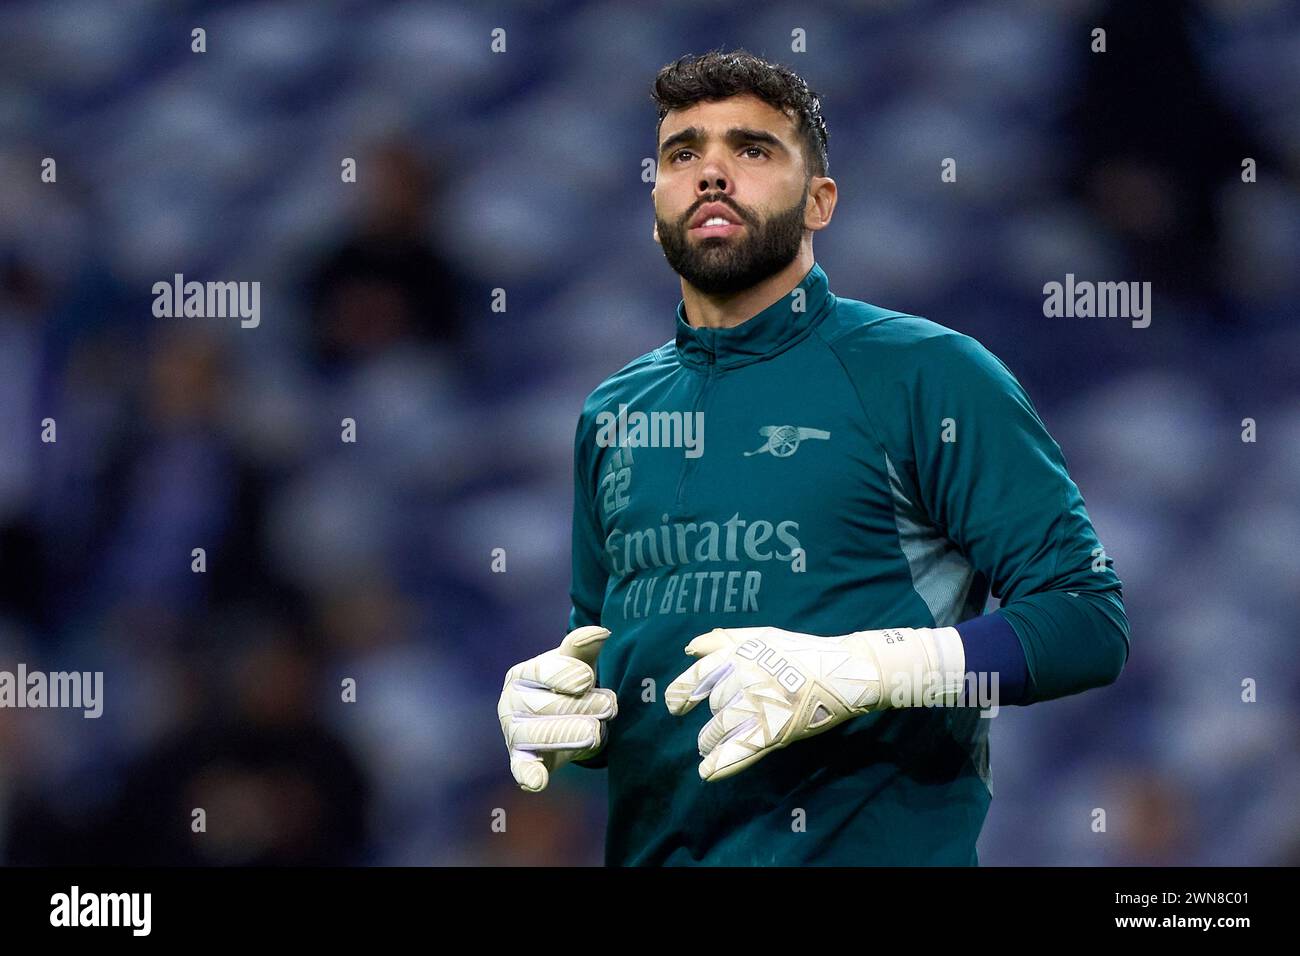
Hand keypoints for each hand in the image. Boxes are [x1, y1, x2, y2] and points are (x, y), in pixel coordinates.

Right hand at [498, 625, 617, 791]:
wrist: (567, 719)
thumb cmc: (571, 684)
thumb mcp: (578, 662)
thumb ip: (584, 647)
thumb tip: (600, 632)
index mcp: (522, 674)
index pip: (540, 673)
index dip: (565, 676)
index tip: (588, 679)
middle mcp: (511, 703)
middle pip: (544, 706)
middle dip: (581, 706)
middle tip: (609, 706)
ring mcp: (514, 733)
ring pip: (537, 735)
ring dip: (570, 734)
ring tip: (597, 730)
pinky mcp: (523, 761)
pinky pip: (522, 769)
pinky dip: (528, 774)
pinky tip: (538, 781)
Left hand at [665, 624, 962, 781]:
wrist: (844, 670)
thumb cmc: (800, 653)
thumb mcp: (761, 637)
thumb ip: (722, 640)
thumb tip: (689, 648)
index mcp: (736, 656)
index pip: (695, 679)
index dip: (680, 695)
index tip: (676, 708)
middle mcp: (742, 678)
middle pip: (713, 708)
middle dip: (710, 722)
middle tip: (711, 733)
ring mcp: (758, 705)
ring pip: (720, 729)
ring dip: (712, 741)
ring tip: (710, 748)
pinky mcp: (774, 730)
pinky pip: (740, 750)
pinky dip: (721, 764)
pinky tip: (707, 773)